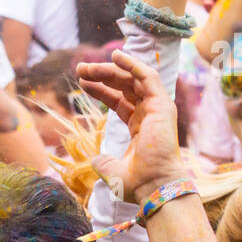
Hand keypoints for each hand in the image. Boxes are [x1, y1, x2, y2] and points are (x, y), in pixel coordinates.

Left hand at [76, 50, 184, 202]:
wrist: (153, 186)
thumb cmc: (137, 183)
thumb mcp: (112, 171)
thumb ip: (104, 162)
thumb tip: (95, 161)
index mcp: (140, 127)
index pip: (119, 100)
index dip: (101, 90)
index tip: (82, 83)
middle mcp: (150, 114)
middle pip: (124, 86)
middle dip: (101, 76)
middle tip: (79, 69)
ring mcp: (157, 108)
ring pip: (132, 79)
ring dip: (110, 69)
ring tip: (85, 67)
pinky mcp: (162, 104)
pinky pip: (148, 77)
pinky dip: (133, 64)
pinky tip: (116, 56)